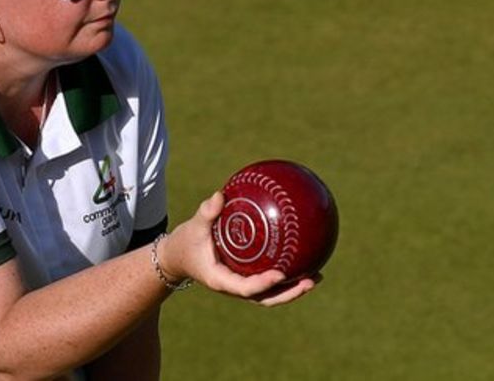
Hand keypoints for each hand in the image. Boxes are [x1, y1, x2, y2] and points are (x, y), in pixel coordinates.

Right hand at [157, 191, 316, 306]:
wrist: (177, 258)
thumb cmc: (185, 242)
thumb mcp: (192, 227)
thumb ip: (207, 213)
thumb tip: (221, 195)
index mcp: (221, 279)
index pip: (245, 288)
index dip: (263, 284)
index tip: (280, 275)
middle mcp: (234, 287)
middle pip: (266, 298)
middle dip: (289, 293)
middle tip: (310, 280)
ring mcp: (241, 285)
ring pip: (270, 294)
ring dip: (293, 289)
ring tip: (316, 277)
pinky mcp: (245, 278)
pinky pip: (268, 281)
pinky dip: (286, 277)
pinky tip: (302, 261)